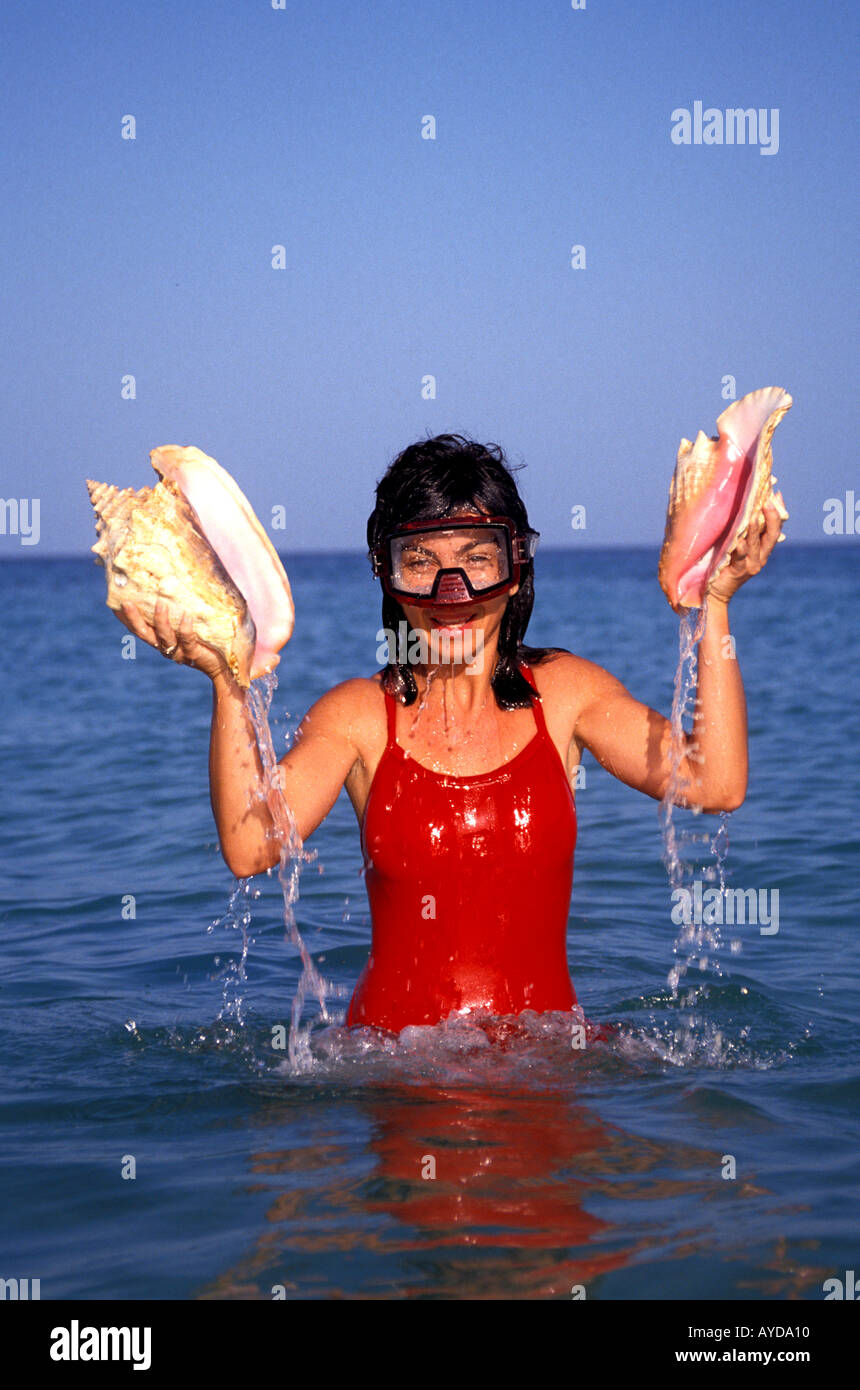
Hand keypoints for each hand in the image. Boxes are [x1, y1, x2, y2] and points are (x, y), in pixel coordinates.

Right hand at [114, 599, 235, 683]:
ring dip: (160, 620)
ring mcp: (178, 651)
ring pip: (164, 636)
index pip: (137, 627)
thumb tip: (177, 575)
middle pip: (143, 633)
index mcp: (160, 637)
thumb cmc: (207, 637)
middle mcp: (164, 646)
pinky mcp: (193, 654)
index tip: (113, 601)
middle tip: (126, 601)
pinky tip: (187, 616)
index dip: (124, 617)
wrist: (224, 664)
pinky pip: (188, 640)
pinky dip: (186, 628)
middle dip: (133, 618)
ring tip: (160, 603)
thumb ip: (182, 604)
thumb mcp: (191, 620)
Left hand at [706, 494, 786, 605]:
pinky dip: (741, 549)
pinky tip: (739, 541)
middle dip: (772, 518)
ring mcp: (751, 565)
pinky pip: (741, 558)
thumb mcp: (733, 544)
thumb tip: (743, 507)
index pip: (774, 528)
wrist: (713, 591)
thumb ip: (740, 530)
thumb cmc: (721, 563)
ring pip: (756, 545)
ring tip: (754, 515)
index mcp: (762, 549)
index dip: (777, 512)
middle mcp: (760, 556)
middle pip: (771, 535)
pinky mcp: (739, 571)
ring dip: (754, 530)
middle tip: (768, 501)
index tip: (777, 495)